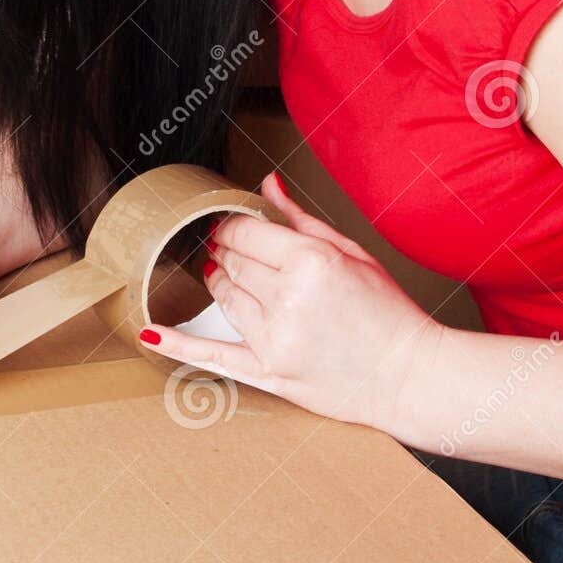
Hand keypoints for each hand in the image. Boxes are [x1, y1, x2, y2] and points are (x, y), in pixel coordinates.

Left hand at [141, 172, 444, 436]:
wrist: (411, 376)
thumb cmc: (388, 313)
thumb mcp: (351, 253)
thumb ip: (300, 220)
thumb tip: (267, 186)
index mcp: (311, 262)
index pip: (244, 232)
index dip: (231, 226)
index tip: (231, 225)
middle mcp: (289, 299)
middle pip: (230, 263)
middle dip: (225, 251)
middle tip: (230, 248)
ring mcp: (277, 339)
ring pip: (223, 297)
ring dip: (220, 282)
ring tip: (227, 274)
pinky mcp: (271, 373)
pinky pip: (213, 354)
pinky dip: (178, 342)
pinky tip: (151, 331)